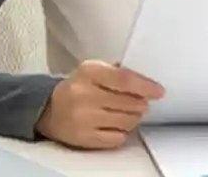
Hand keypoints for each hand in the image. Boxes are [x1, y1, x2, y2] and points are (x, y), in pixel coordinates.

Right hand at [36, 60, 165, 148]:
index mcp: (89, 72)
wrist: (48, 109)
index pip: (125, 80)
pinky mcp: (84, 138)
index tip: (159, 91)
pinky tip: (113, 124)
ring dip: (133, 117)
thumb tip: (147, 82)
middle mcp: (84, 95)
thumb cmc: (78, 87)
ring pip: (127, 121)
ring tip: (124, 112)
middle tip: (139, 102)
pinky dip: (121, 132)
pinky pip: (118, 138)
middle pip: (130, 103)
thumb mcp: (94, 70)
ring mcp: (84, 118)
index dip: (146, 87)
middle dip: (140, 103)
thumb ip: (119, 72)